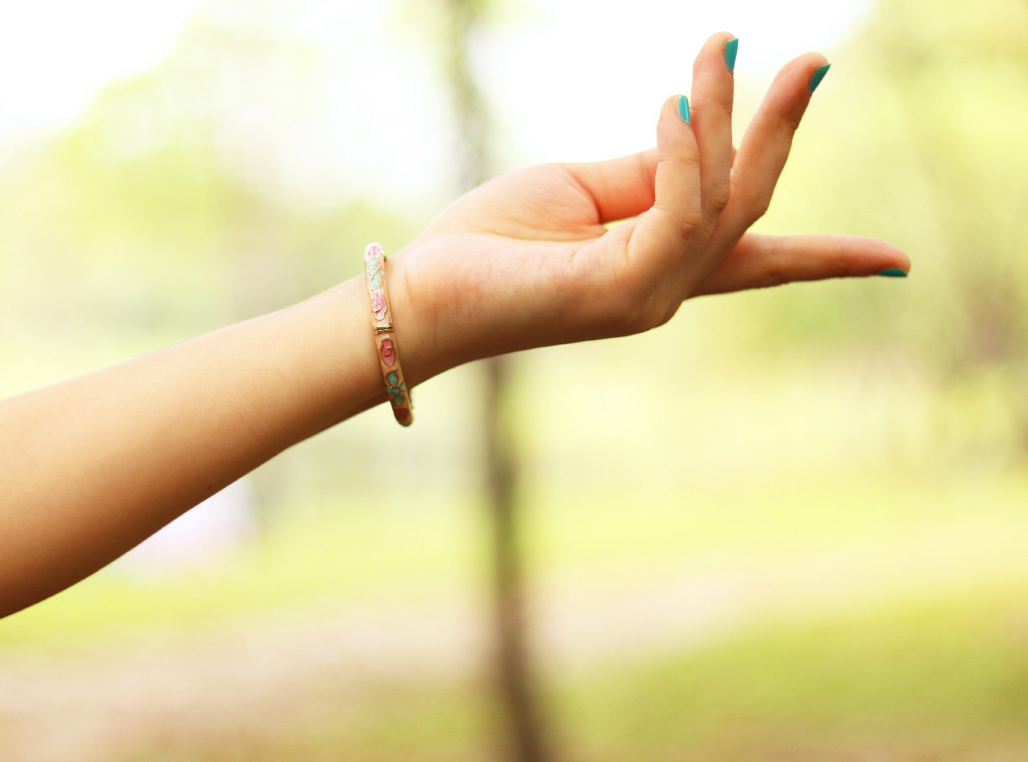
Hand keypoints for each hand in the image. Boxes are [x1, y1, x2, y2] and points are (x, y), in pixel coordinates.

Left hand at [389, 33, 908, 382]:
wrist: (423, 291)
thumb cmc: (492, 241)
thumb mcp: (583, 189)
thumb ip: (649, 170)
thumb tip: (702, 130)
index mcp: (659, 266)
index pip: (758, 259)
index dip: (828, 258)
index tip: (899, 263)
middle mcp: (665, 289)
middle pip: (751, 207)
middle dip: (783, 133)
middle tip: (815, 59)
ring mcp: (648, 297)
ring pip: (723, 200)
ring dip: (732, 117)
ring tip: (720, 48)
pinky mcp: (619, 290)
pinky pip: (677, 212)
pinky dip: (685, 153)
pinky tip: (675, 102)